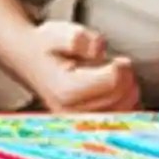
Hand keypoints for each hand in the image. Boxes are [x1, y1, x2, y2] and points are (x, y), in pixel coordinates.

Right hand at [25, 21, 141, 112]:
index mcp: (66, 89)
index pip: (114, 81)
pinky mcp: (87, 126)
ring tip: (115, 79)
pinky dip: (127, 106)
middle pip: (124, 96)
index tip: (117, 59)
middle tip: (117, 66)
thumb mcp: (59, 32)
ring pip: (126, 110)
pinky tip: (118, 93)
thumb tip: (98, 50)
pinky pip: (122, 121)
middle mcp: (72, 112)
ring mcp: (80, 122)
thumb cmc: (48, 47)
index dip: (122, 66)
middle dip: (127, 78)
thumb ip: (79, 38)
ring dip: (128, 91)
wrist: (30, 61)